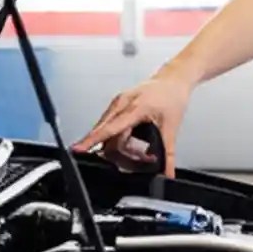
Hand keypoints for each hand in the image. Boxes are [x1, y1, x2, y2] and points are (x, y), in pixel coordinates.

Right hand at [71, 68, 193, 177]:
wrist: (173, 79)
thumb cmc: (172, 96)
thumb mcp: (172, 128)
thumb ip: (168, 153)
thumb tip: (167, 172)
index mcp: (135, 107)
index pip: (109, 128)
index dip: (92, 140)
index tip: (78, 149)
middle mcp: (122, 103)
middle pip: (105, 133)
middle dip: (113, 151)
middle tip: (133, 159)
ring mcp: (118, 102)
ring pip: (106, 130)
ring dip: (116, 145)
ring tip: (136, 151)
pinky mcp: (117, 104)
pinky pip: (110, 124)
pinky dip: (117, 136)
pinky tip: (131, 140)